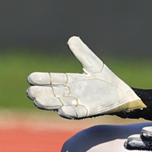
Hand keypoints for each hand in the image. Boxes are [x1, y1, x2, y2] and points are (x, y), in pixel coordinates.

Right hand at [27, 37, 145, 118]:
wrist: (122, 93)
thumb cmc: (106, 80)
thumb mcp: (93, 64)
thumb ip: (82, 53)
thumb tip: (72, 38)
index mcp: (71, 81)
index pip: (53, 79)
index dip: (42, 79)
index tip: (30, 77)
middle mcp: (71, 93)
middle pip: (52, 93)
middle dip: (41, 93)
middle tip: (30, 92)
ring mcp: (78, 103)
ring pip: (60, 104)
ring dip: (49, 103)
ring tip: (38, 101)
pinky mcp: (88, 111)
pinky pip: (77, 113)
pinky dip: (69, 112)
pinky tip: (61, 110)